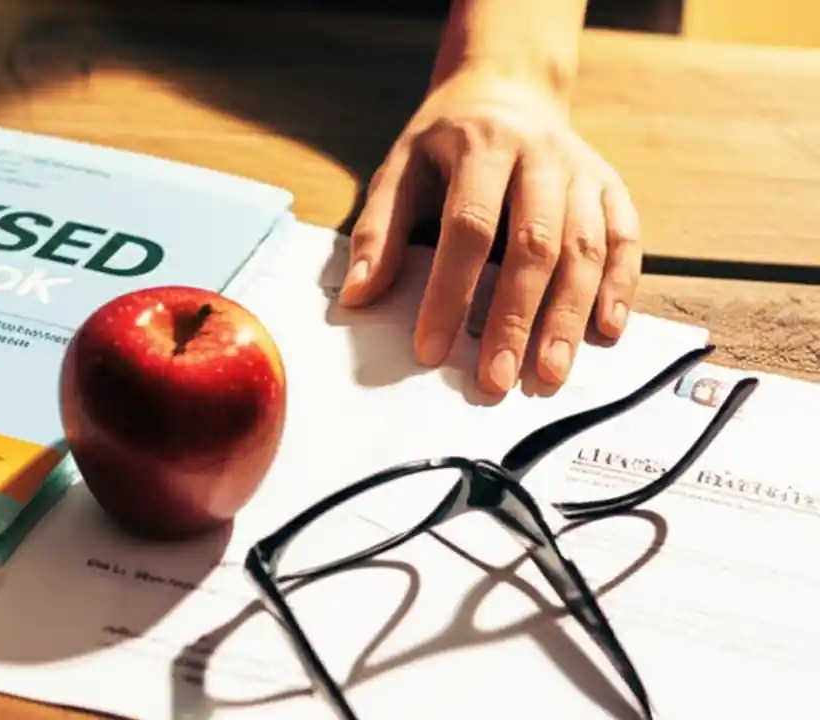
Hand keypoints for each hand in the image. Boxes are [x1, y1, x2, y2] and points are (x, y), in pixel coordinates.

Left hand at [339, 66, 641, 394]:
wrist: (507, 86)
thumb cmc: (444, 142)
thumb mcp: (399, 168)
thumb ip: (379, 230)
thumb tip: (358, 296)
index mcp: (480, 146)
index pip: (468, 227)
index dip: (449, 291)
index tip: (431, 348)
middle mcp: (540, 156)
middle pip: (534, 244)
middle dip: (515, 317)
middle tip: (496, 380)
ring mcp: (582, 171)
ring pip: (585, 248)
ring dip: (568, 316)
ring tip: (548, 375)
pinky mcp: (610, 186)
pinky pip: (626, 239)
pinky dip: (620, 286)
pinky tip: (606, 332)